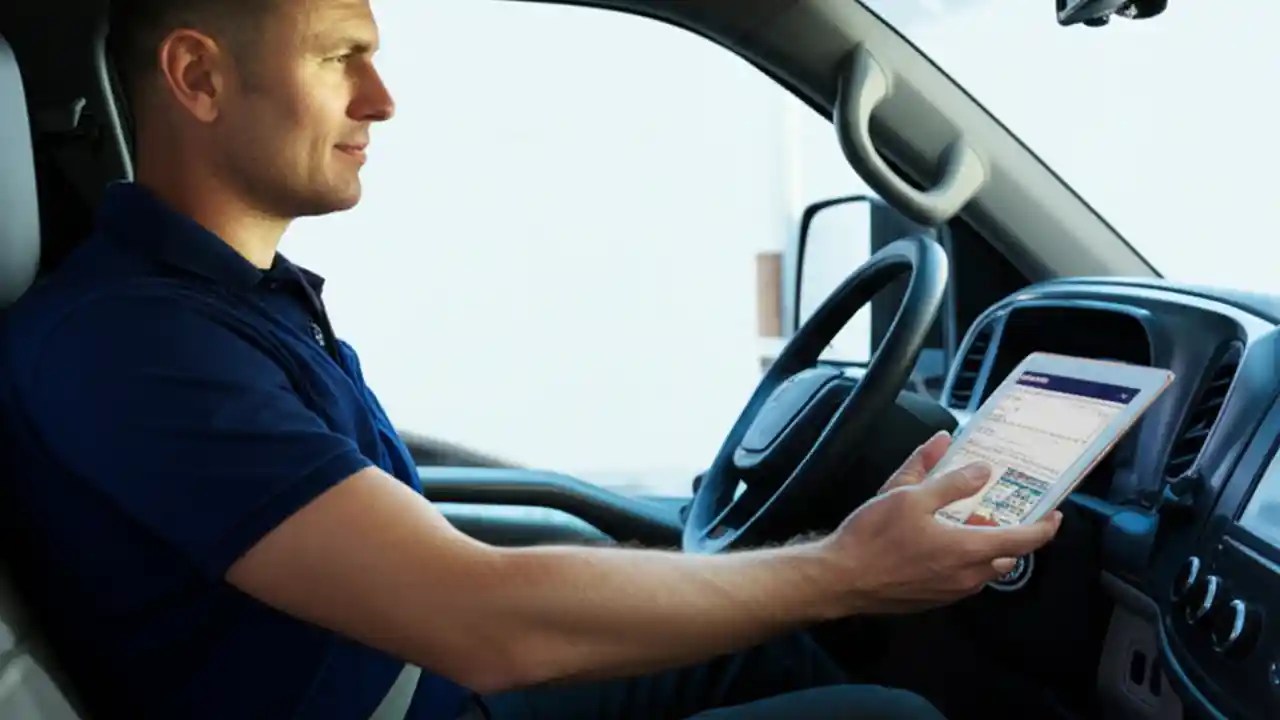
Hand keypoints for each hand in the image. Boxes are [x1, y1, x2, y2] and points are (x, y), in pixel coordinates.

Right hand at [818, 432, 1062, 614]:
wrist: (841, 578)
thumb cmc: (874, 536)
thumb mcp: (910, 495)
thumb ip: (950, 480)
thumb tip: (981, 468)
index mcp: (968, 549)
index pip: (1025, 541)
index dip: (1045, 526)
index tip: (1055, 513)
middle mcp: (967, 576)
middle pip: (1007, 557)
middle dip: (1011, 535)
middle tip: (999, 511)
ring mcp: (950, 592)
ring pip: (984, 569)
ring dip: (984, 548)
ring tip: (966, 523)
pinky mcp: (933, 599)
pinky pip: (962, 579)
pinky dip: (963, 560)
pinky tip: (940, 543)